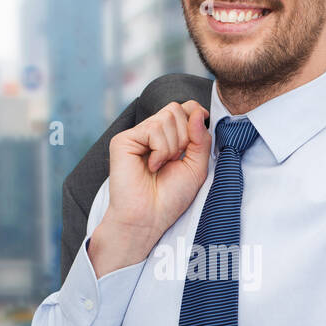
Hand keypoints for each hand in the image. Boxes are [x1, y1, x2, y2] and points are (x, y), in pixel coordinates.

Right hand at [105, 100, 211, 247]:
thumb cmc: (171, 198)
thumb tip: (199, 111)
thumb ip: (201, 138)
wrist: (149, 218)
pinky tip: (151, 167)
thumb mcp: (197, 167)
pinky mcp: (123, 140)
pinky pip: (153, 129)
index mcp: (168, 137)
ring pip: (166, 117)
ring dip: (172, 147)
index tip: (196, 138)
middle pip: (176, 109)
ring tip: (161, 166)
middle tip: (174, 160)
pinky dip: (160, 150)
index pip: (184, 108)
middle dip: (185, 136)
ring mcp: (137, 135)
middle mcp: (151, 133)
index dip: (194, 115)